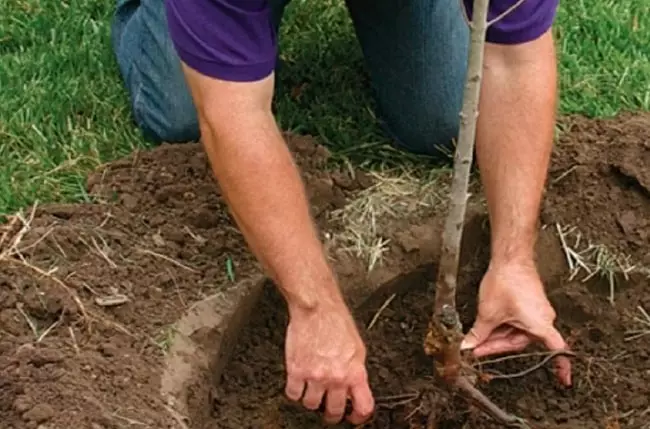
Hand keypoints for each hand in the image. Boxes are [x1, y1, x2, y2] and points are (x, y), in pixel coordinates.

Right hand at [284, 299, 374, 424]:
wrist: (316, 308)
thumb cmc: (336, 321)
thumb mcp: (357, 348)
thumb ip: (355, 371)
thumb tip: (354, 387)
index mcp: (355, 372)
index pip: (363, 407)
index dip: (358, 417)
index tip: (353, 417)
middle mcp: (336, 378)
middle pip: (334, 411)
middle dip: (332, 413)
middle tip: (329, 408)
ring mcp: (315, 376)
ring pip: (311, 405)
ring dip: (311, 400)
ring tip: (312, 389)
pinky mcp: (296, 371)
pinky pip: (293, 394)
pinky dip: (294, 391)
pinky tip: (298, 383)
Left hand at [461, 261, 571, 385]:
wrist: (510, 258)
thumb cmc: (506, 282)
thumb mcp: (488, 313)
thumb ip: (479, 333)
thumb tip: (469, 346)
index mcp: (540, 325)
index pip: (556, 351)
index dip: (561, 366)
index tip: (564, 380)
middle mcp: (543, 319)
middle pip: (521, 342)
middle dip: (497, 346)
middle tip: (477, 349)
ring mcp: (537, 311)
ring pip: (516, 332)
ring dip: (497, 335)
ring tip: (477, 336)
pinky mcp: (530, 304)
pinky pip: (516, 322)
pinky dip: (502, 325)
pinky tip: (486, 325)